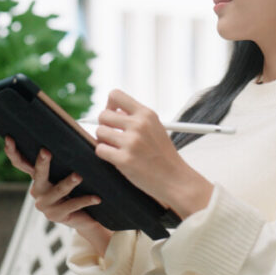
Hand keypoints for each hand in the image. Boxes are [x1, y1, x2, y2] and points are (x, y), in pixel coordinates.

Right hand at [3, 137, 111, 253]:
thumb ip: (64, 159)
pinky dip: (85, 200)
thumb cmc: (76, 189)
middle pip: (38, 175)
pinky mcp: (57, 216)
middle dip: (42, 163)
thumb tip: (72, 134)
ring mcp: (45, 205)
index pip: (21, 163)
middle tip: (46, 151)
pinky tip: (96, 197)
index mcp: (37, 178)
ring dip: (68, 182)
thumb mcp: (67, 173)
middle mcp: (38, 191)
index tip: (9, 138)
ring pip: (58, 190)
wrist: (84, 217)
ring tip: (78, 176)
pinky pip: (73, 205)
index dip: (12, 152)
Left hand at [93, 90, 213, 218]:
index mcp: (146, 114)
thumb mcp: (155, 128)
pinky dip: (104, 154)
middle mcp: (139, 125)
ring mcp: (132, 142)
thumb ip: (136, 118)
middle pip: (103, 115)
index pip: (115, 95)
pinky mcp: (124, 160)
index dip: (108, 105)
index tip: (113, 117)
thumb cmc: (164, 156)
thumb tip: (113, 111)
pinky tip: (116, 158)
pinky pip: (100, 150)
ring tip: (116, 149)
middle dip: (104, 126)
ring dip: (103, 141)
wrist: (176, 179)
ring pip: (99, 132)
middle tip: (113, 137)